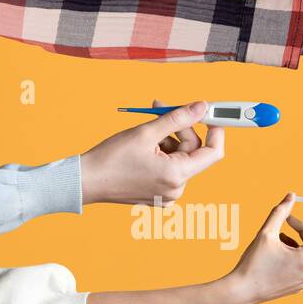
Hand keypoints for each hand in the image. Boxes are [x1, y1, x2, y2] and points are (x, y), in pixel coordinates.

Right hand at [80, 100, 223, 204]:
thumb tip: (201, 107)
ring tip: (144, 134)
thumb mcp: (146, 132)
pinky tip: (143, 151)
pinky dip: (162, 156)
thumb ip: (177, 118)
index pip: (213, 152)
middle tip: (160, 108)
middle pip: (192, 152)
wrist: (86, 180)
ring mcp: (169, 195)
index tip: (210, 115)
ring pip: (180, 159)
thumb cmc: (111, 158)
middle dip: (180, 129)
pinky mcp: (159, 196)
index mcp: (177, 174)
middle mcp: (177, 188)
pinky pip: (170, 171)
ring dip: (167, 141)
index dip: (215, 131)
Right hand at [220, 191, 302, 303]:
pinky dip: (294, 249)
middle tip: (290, 214)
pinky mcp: (300, 283)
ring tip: (276, 234)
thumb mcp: (266, 233)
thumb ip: (281, 212)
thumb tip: (291, 196)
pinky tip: (277, 248)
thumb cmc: (253, 263)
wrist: (241, 292)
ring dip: (296, 237)